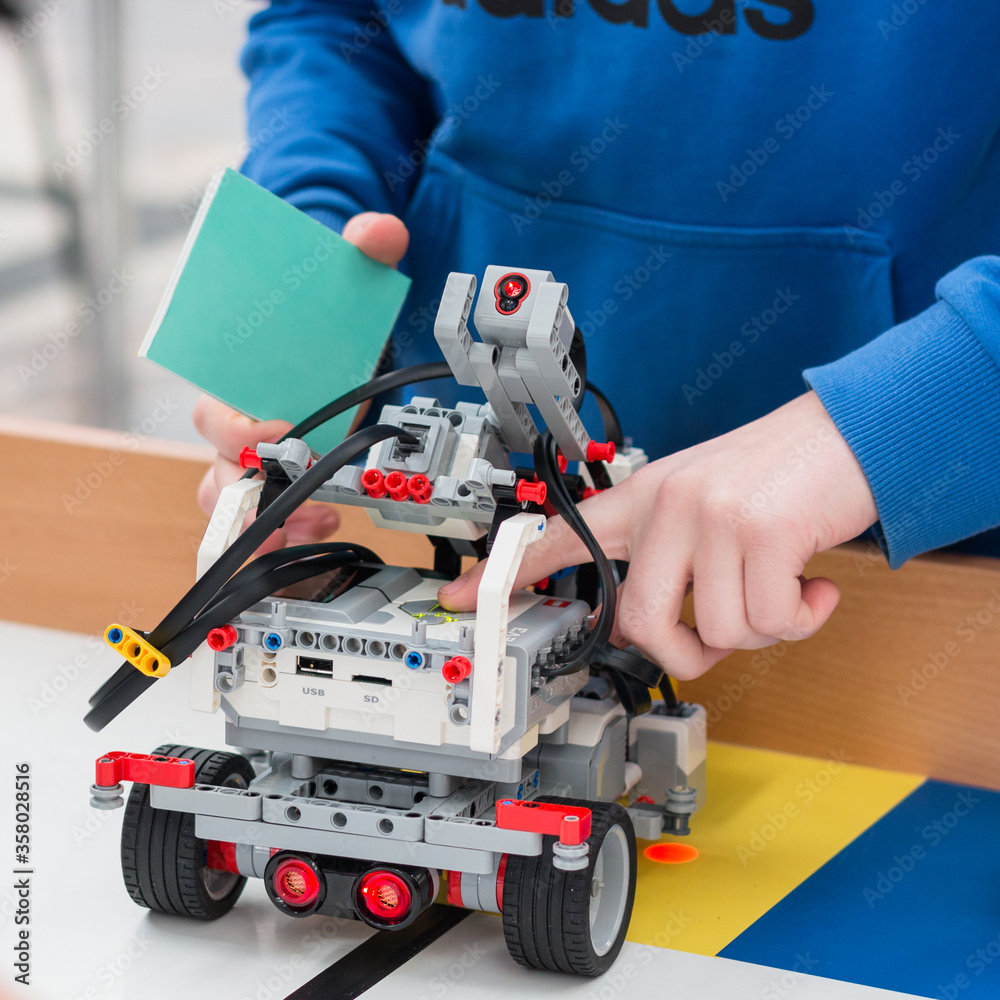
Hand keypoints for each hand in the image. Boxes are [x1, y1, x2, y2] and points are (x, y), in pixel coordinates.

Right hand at [194, 211, 409, 548]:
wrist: (339, 331)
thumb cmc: (327, 307)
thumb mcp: (345, 274)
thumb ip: (362, 246)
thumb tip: (379, 233)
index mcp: (236, 378)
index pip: (208, 412)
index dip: (232, 429)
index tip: (276, 432)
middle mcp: (238, 422)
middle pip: (217, 466)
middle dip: (250, 486)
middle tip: (297, 483)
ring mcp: (260, 455)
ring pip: (235, 501)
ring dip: (267, 520)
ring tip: (314, 521)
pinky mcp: (287, 474)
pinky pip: (270, 515)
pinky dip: (290, 530)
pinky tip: (325, 526)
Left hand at [437, 392, 877, 679]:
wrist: (846, 433)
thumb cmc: (774, 476)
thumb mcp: (699, 500)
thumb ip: (662, 553)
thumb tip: (644, 627)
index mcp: (643, 498)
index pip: (558, 537)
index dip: (502, 572)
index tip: (456, 597)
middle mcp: (666, 505)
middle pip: (641, 622)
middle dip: (688, 650)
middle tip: (722, 634)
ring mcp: (711, 516)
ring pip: (720, 632)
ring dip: (764, 626)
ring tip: (783, 583)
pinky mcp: (763, 530)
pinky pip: (771, 623)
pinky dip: (803, 617)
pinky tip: (813, 584)